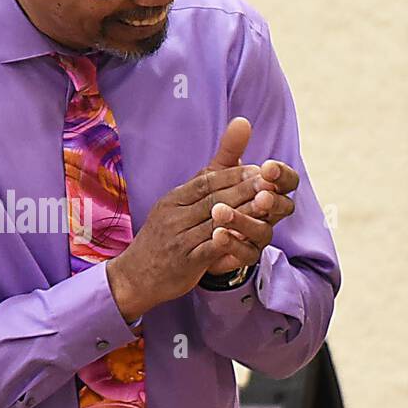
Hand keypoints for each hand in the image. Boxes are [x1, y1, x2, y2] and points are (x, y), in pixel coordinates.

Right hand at [105, 120, 268, 320]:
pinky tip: (245, 235)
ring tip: (267, 205)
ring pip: (214, 222)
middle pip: (214, 198)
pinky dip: (225, 241)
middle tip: (271, 181)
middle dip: (244, 189)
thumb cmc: (165, 237)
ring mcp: (179, 239)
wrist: (136, 276)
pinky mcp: (184, 262)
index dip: (235, 174)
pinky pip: (207, 250)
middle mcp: (174, 216)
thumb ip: (207, 180)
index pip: (207, 182)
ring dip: (243, 212)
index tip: (260, 169)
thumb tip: (235, 131)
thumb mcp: (178, 205)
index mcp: (174, 199)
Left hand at [205, 152, 299, 275]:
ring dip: (244, 220)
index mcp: (270, 190)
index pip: (287, 181)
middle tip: (261, 193)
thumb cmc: (216, 197)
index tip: (268, 167)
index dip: (281, 175)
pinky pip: (246, 253)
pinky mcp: (245, 256)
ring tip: (220, 211)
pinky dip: (233, 244)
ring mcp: (259, 236)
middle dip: (272, 200)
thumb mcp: (220, 171)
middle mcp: (270, 214)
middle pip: (284, 207)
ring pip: (263, 231)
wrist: (194, 233)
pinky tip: (217, 234)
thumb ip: (232, 149)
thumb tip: (241, 121)